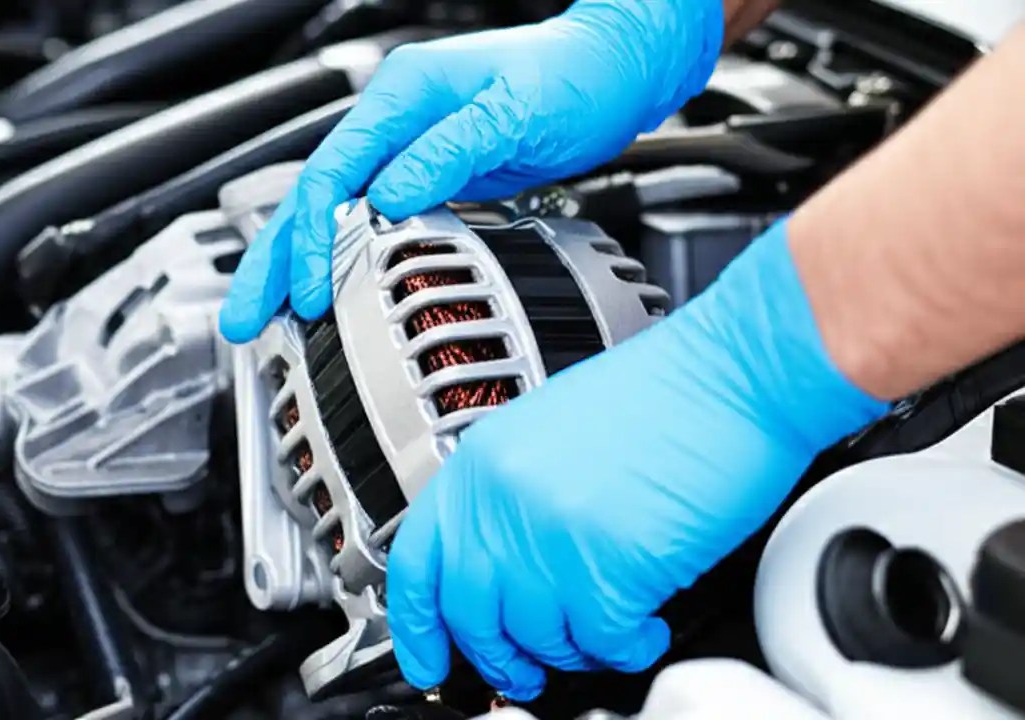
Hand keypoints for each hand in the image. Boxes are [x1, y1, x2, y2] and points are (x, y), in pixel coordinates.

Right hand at [219, 0, 723, 341]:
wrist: (615, 70)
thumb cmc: (574, 76)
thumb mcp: (512, 115)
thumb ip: (447, 155)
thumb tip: (389, 200)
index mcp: (402, 98)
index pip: (331, 174)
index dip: (311, 238)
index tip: (311, 291)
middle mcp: (394, 122)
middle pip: (312, 197)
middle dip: (274, 259)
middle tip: (243, 317)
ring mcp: (407, 150)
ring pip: (332, 214)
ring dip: (298, 264)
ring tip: (267, 314)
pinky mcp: (427, 176)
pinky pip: (367, 222)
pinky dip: (341, 258)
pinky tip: (328, 288)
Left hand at [384, 221, 888, 699]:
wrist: (732, 375)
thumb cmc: (663, 395)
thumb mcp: (551, 432)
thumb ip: (512, 496)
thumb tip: (503, 560)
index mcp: (484, 461)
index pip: (417, 561)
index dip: (414, 623)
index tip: (426, 659)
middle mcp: (505, 500)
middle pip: (471, 614)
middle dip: (500, 657)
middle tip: (525, 672)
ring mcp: (551, 536)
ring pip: (537, 637)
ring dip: (573, 650)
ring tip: (604, 631)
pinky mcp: (610, 568)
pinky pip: (602, 641)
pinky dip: (627, 646)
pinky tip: (644, 627)